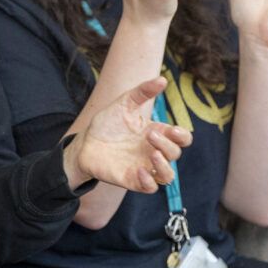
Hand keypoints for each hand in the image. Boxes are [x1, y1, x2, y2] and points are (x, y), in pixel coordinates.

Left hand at [65, 77, 189, 191]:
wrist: (84, 142)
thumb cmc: (106, 123)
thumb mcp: (123, 103)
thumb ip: (142, 92)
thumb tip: (163, 79)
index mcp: (156, 133)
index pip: (181, 139)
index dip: (182, 136)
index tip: (172, 129)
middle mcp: (153, 152)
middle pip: (175, 154)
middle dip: (167, 145)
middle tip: (149, 135)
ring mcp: (144, 167)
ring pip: (168, 176)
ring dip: (165, 167)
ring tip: (152, 155)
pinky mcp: (132, 180)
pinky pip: (150, 188)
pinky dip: (149, 181)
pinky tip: (139, 170)